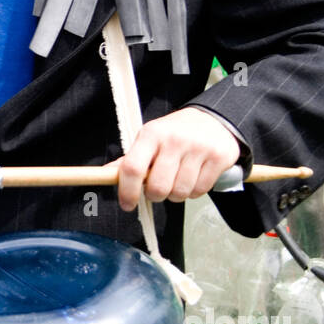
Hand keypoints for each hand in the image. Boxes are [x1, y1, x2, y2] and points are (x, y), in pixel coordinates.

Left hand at [117, 107, 239, 211]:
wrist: (214, 119)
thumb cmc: (175, 133)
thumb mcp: (150, 138)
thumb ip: (130, 159)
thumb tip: (105, 174)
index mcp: (152, 134)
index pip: (132, 168)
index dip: (127, 191)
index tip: (127, 204)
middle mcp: (174, 140)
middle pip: (157, 187)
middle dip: (155, 195)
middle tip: (158, 189)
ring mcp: (198, 148)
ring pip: (179, 193)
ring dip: (175, 195)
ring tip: (177, 180)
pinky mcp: (218, 158)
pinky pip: (199, 191)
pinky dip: (193, 192)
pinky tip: (193, 178)